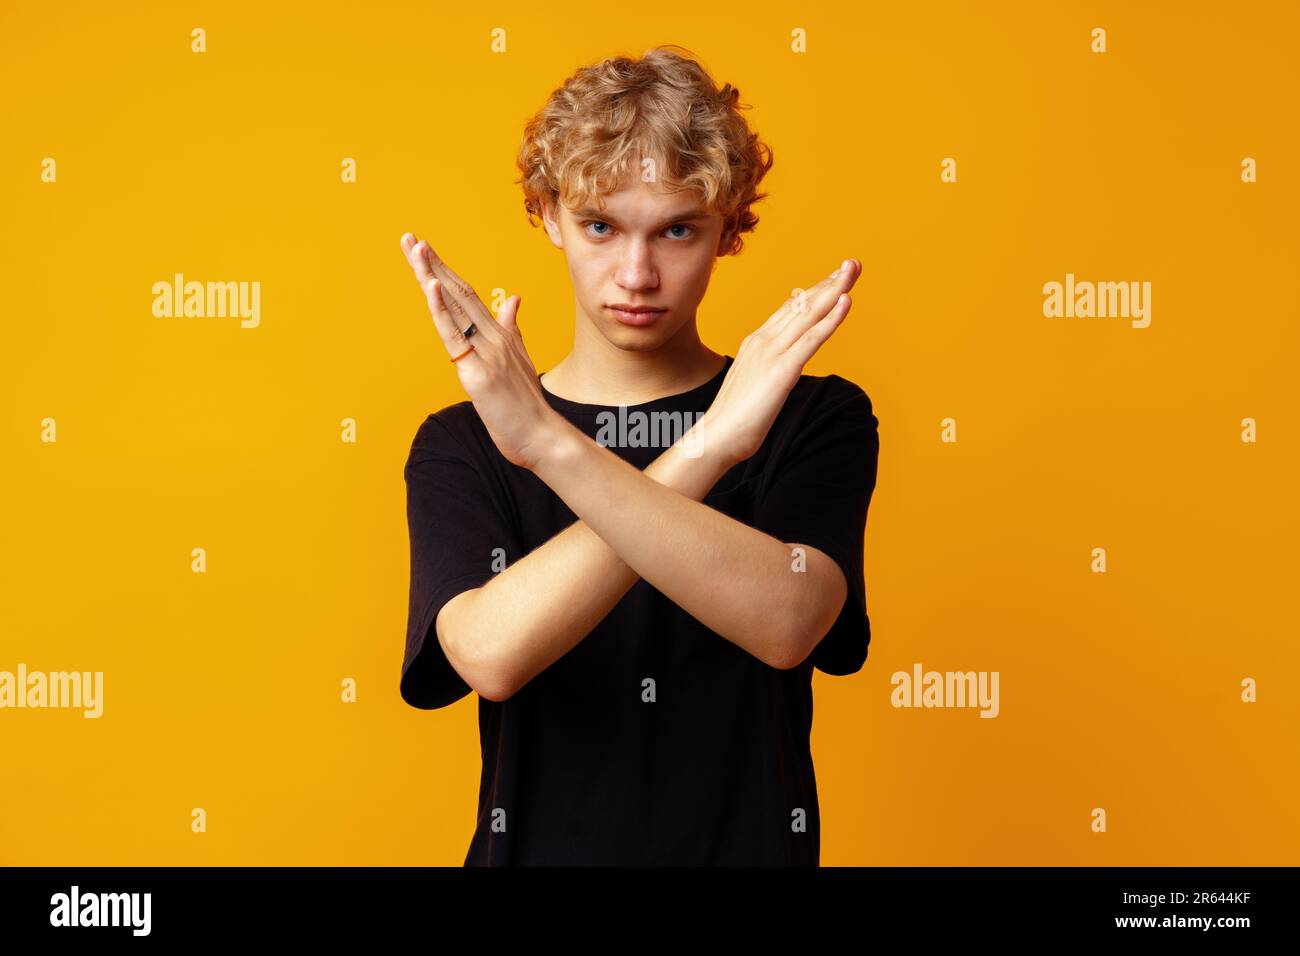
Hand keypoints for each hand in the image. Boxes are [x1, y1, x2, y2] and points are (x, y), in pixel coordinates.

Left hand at [399, 232, 566, 470]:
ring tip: (415, 248)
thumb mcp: (519, 360)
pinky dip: (441, 309)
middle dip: (431, 264)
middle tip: (410, 238)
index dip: (445, 270)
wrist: (543, 435)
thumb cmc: (527, 406)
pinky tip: (430, 285)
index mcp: (500, 335)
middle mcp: (494, 337)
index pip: (468, 294)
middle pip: (458, 292)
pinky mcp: (479, 372)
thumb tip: (512, 298)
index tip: (425, 249)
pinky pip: (455, 336)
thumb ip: (512, 327)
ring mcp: (487, 352)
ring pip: (455, 306)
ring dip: (432, 275)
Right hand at [701, 258, 859, 466]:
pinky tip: (846, 301)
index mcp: (757, 343)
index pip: (791, 310)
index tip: (834, 278)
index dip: (814, 292)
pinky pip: (811, 339)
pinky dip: (830, 318)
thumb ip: (768, 370)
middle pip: (802, 305)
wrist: (715, 437)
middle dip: (829, 282)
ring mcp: (772, 354)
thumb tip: (782, 368)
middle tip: (852, 263)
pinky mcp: (781, 371)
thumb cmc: (734, 419)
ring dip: (834, 290)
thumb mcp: (754, 385)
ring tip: (852, 269)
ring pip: (809, 314)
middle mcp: (764, 341)